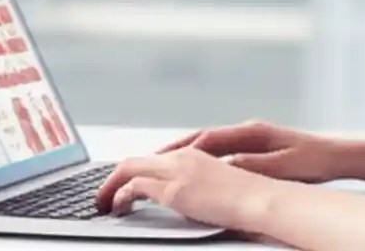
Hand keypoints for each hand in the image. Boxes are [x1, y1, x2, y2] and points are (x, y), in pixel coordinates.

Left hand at [94, 147, 283, 231]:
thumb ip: (196, 188)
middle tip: (102, 196)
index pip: (152, 159)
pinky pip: (135, 188)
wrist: (262, 200)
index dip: (132, 173)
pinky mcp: (174, 190)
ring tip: (104, 204)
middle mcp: (180, 158)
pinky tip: (118, 209)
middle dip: (112, 179)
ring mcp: (176, 171)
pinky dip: (121, 197)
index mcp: (192, 155)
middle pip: (133, 161)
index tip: (122, 187)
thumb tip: (181, 200)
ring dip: (111, 188)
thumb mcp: (217, 187)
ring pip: (128, 169)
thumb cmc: (248, 199)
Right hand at [158, 119, 339, 183]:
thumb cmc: (313, 161)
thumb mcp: (281, 166)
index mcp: (252, 132)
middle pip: (204, 138)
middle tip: (152, 158)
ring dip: (187, 151)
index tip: (162, 158)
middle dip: (177, 147)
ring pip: (211, 143)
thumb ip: (251, 165)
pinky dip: (204, 156)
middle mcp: (248, 130)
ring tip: (164, 162)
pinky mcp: (256, 145)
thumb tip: (224, 166)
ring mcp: (251, 136)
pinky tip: (195, 167)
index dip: (183, 148)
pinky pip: (222, 149)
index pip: (209, 138)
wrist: (337, 156)